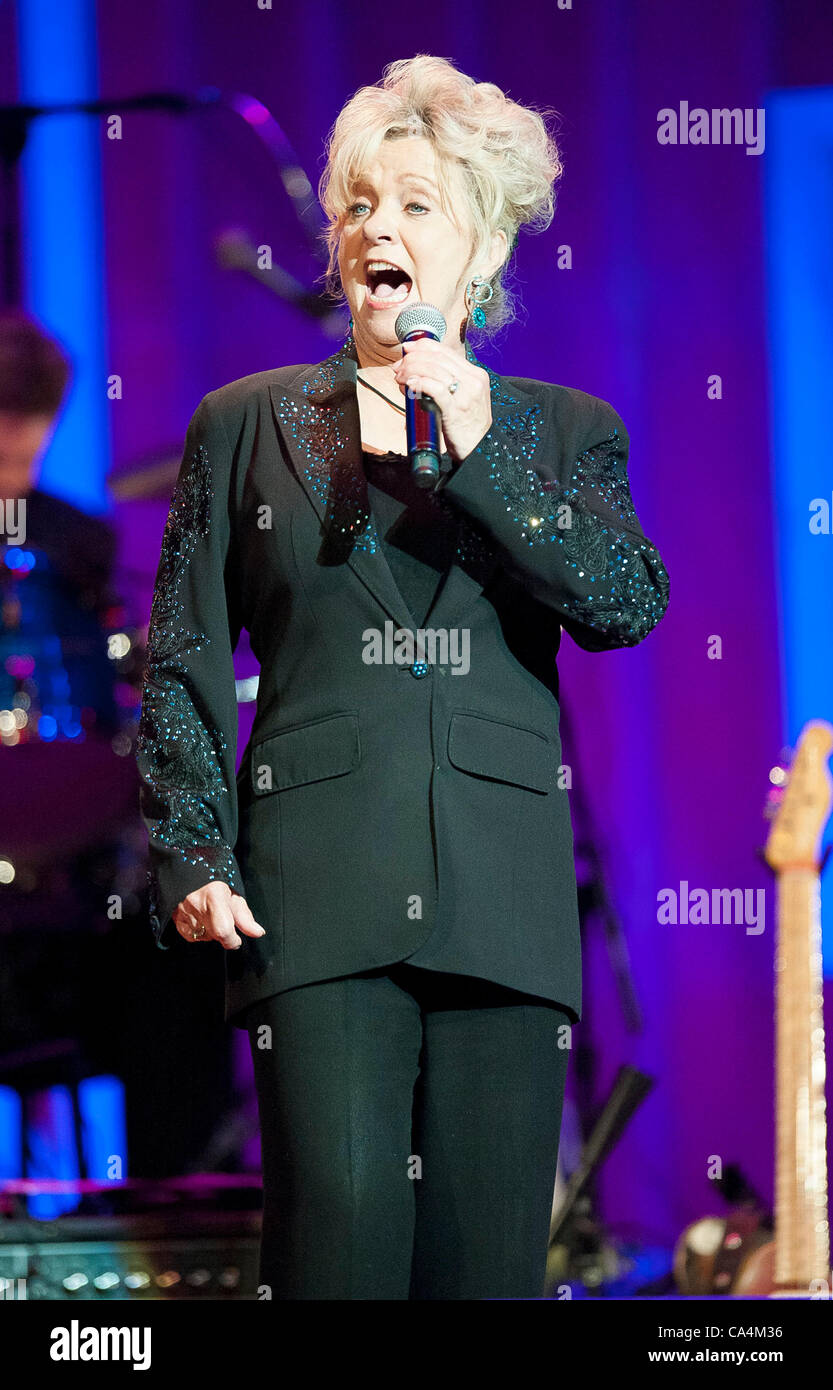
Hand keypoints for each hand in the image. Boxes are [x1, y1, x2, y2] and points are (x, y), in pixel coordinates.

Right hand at [174, 881, 264, 949]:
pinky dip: (198, 932)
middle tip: (225, 920)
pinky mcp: (175, 918)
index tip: (237, 938)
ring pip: (203, 937)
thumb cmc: (215, 880)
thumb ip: (245, 916)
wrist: (189, 869)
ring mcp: (182, 911)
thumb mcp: (234, 893)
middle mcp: (195, 904)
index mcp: (214, 895)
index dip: (233, 940)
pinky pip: (190, 936)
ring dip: (211, 933)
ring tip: (211, 914)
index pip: (223, 930)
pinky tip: (201, 919)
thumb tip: (258, 933)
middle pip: (213, 935)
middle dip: (224, 935)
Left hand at [392, 338, 491, 462]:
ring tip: (400, 378)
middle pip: (437, 359)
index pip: (445, 351)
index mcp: (475, 374)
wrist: (480, 449)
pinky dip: (420, 383)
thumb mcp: (462, 397)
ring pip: (434, 371)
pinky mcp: (456, 410)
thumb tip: (416, 374)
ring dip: (412, 371)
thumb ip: (446, 383)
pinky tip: (410, 385)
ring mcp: (466, 394)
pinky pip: (436, 390)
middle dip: (412, 359)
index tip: (407, 349)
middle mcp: (473, 381)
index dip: (422, 346)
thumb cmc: (466, 426)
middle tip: (398, 368)